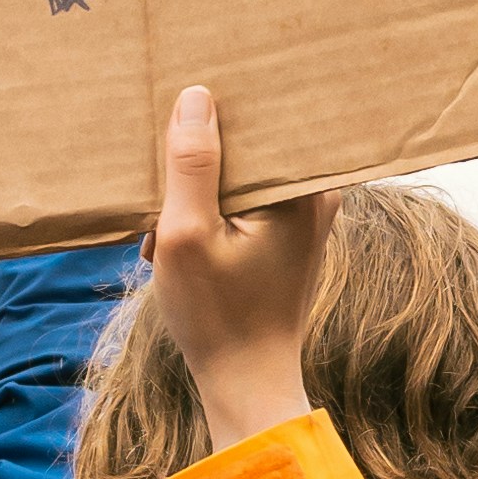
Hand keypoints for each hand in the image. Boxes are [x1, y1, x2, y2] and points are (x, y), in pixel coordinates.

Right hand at [146, 86, 329, 449]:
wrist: (246, 383)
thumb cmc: (217, 317)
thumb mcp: (187, 235)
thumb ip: (192, 164)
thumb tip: (195, 95)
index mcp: (302, 187)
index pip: (262, 114)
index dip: (217, 108)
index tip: (178, 105)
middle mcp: (315, 193)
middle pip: (250, 142)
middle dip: (198, 157)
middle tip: (162, 182)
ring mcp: (304, 216)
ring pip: (240, 172)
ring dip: (196, 190)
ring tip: (164, 225)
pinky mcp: (288, 236)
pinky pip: (244, 200)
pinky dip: (209, 212)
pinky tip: (180, 241)